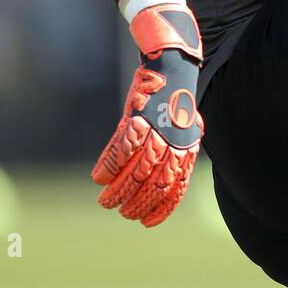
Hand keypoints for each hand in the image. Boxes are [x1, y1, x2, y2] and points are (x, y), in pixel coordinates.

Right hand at [91, 3, 204, 226]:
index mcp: (188, 145)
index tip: (147, 223)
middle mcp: (174, 139)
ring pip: (136, 168)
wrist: (171, 64)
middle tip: (122, 213)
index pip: (177, 185)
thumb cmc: (174, 99)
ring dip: (119, 189)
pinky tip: (99, 177)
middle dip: (137, 202)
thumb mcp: (183, 127)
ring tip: (107, 202)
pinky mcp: (137, 114)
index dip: (162, 207)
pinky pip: (122, 146)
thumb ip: (176, 152)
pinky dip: (109, 164)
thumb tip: (166, 182)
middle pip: (155, 181)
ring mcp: (155, 127)